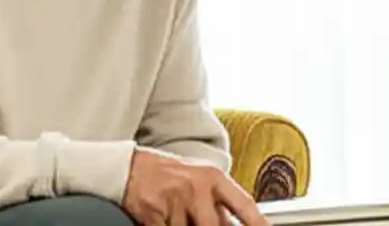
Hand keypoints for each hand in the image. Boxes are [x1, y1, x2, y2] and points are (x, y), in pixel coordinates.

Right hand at [122, 148, 268, 225]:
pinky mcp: (155, 215)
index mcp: (213, 178)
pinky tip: (165, 219)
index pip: (243, 204)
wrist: (131, 169)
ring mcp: (175, 201)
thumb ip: (218, 205)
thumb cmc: (169, 175)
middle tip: (198, 221)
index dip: (257, 222)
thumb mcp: (200, 182)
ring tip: (177, 215)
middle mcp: (197, 188)